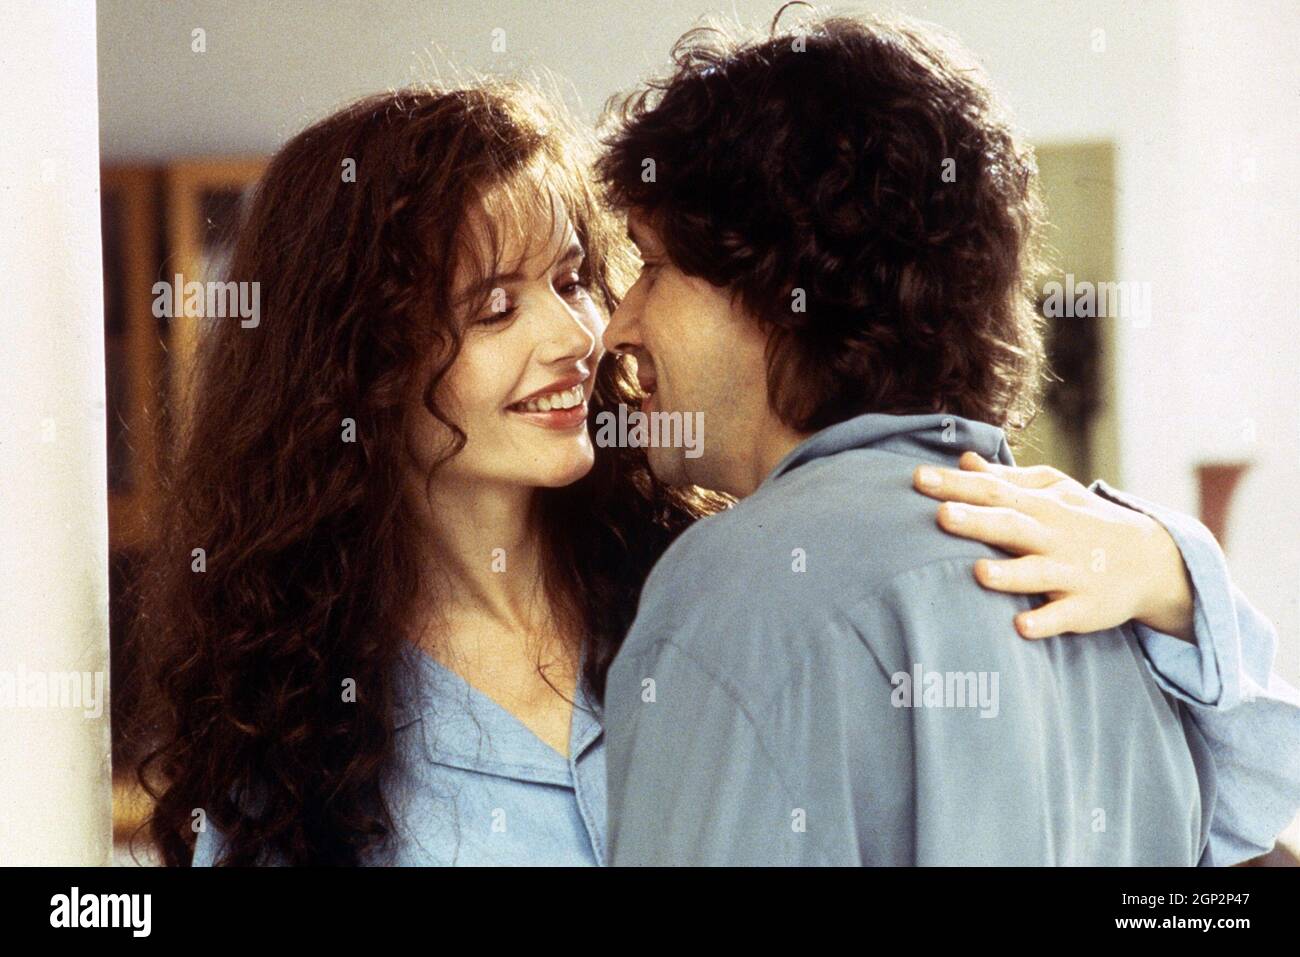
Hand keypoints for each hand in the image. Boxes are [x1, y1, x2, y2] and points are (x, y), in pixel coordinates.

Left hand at [912, 451, 1194, 640]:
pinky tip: (1021, 627)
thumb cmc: (1085, 522)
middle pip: (1011, 526)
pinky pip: (1063, 616)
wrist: (1151, 561)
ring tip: (978, 572)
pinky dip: (1045, 620)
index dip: (956, 485)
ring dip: (1009, 574)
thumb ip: (1007, 479)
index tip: (917, 478)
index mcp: (1041, 506)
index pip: (993, 491)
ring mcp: (1070, 574)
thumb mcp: (1054, 492)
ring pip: (1036, 574)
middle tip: (941, 515)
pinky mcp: (1084, 608)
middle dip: (977, 521)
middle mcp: (1053, 537)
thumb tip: (965, 461)